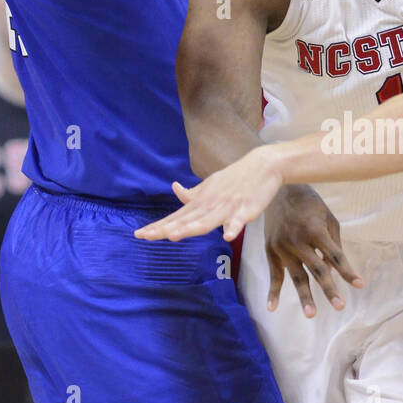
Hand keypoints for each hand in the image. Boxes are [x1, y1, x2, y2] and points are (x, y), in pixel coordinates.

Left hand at [134, 149, 285, 242]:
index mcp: (201, 201)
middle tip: (145, 236)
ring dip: (191, 228)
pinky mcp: (246, 209)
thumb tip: (175, 189)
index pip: (176, 216)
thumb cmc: (235, 178)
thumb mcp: (210, 185)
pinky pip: (239, 220)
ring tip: (173, 236)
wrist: (262, 165)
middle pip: (185, 220)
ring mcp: (227, 207)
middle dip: (165, 228)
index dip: (158, 225)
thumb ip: (193, 194)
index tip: (139, 234)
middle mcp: (210, 204)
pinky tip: (227, 236)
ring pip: (207, 220)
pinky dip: (233, 227)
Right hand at [263, 184, 361, 317]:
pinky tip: (272, 308)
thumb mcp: (328, 218)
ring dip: (304, 296)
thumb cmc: (310, 204)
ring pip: (296, 276)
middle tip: (341, 306)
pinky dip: (272, 292)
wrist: (278, 189)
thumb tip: (333, 271)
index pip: (335, 256)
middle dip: (329, 288)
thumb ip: (333, 244)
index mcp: (315, 230)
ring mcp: (282, 246)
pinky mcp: (270, 250)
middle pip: (316, 269)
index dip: (348, 271)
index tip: (360, 285)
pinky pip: (273, 274)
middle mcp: (297, 240)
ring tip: (311, 314)